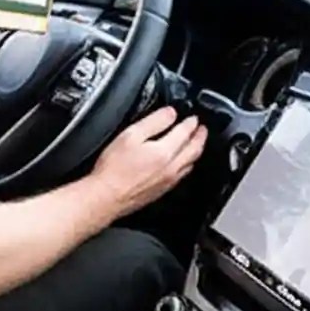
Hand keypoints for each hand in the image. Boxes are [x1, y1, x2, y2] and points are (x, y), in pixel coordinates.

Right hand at [90, 106, 206, 217]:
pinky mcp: (162, 191)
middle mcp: (171, 168)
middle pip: (194, 150)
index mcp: (164, 152)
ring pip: (190, 164)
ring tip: (196, 144)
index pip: (185, 133)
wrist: (107, 197)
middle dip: (200, 137)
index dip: (191, 122)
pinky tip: (183, 164)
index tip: (193, 117)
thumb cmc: (113, 168)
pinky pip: (183, 175)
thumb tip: (170, 113)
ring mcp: (168, 181)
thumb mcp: (130, 135)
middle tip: (202, 129)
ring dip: (196, 151)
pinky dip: (188, 165)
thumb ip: (153, 122)